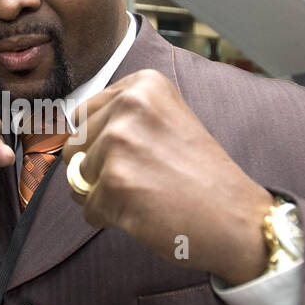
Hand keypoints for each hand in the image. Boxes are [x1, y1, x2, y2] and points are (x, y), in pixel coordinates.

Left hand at [64, 70, 271, 285]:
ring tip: (149, 194)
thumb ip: (120, 121)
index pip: (82, 115)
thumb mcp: (165, 123)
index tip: (141, 154)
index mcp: (143, 85)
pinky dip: (111, 219)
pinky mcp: (114, 183)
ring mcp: (120, 143)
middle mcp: (130, 105)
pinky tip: (146, 213)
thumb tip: (67, 143)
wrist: (237, 218)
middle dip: (98, 169)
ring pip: (77, 178)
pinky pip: (88, 208)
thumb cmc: (202, 177)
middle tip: (145, 178)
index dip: (102, 145)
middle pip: (74, 146)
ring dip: (105, 195)